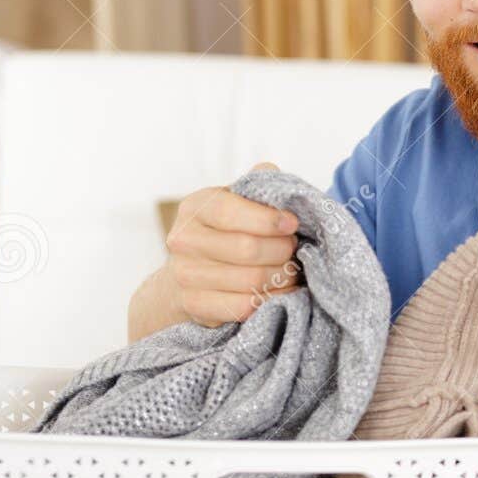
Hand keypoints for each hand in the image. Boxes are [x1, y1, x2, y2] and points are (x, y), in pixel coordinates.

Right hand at [164, 160, 302, 327]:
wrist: (190, 273)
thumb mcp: (237, 202)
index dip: (268, 219)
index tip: (292, 224)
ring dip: (281, 277)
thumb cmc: (225, 232)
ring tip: (290, 271)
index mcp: (195, 207)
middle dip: (281, 251)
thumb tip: (268, 170)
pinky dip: (270, 300)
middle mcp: (183, 240)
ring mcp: (185, 275)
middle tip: (294, 251)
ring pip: (250, 280)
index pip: (230, 212)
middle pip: (246, 249)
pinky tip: (278, 291)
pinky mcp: (194, 305)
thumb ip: (255, 187)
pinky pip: (243, 306)